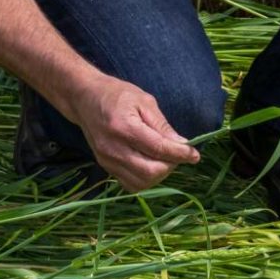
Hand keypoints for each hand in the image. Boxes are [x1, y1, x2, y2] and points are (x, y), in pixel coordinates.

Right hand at [67, 75, 200, 191]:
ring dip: (158, 174)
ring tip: (163, 159)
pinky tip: (149, 164)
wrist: (84, 99)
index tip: (195, 155)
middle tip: (177, 154)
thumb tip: (183, 145)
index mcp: (124, 127)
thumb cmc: (116, 94)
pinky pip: (130, 184)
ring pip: (141, 182)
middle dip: (170, 166)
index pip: (158, 149)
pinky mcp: (105, 167)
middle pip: (150, 172)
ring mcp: (107, 160)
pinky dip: (145, 179)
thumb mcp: (144, 101)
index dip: (180, 154)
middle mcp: (113, 148)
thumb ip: (162, 125)